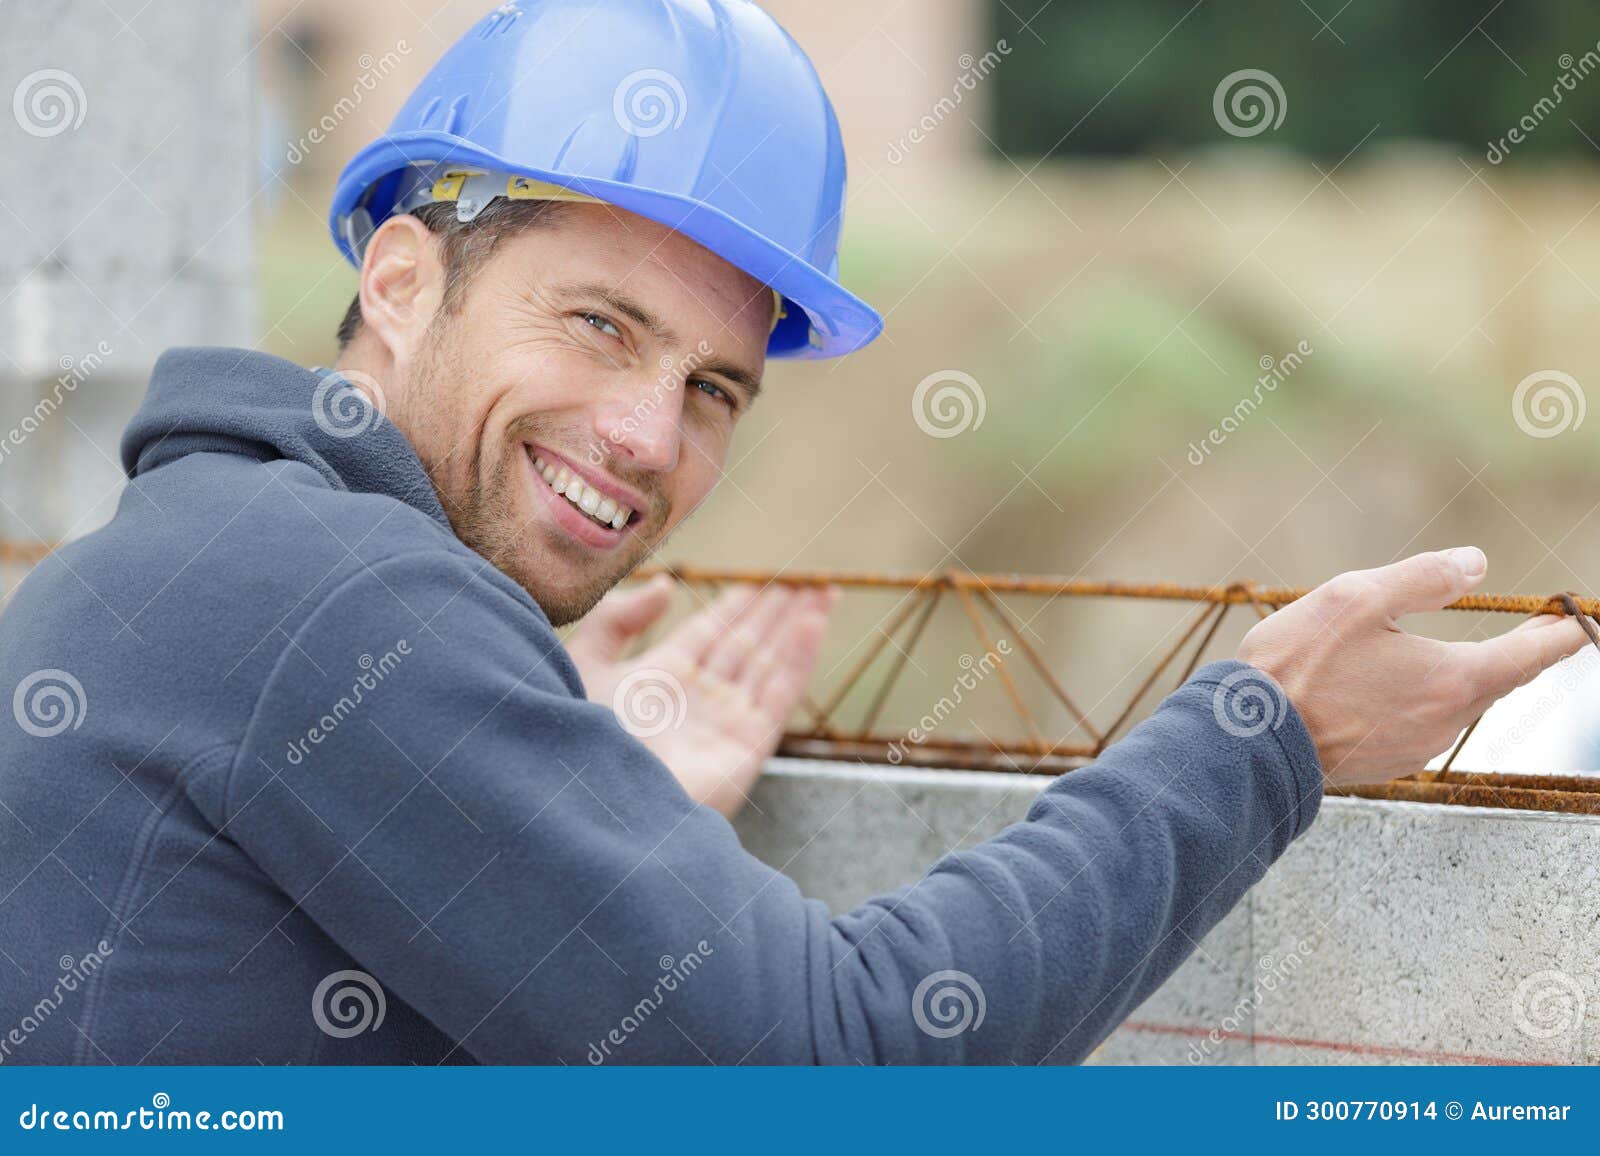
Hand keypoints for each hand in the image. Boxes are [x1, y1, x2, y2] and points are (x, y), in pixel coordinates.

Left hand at [565, 575, 837, 815]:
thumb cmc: (582, 739)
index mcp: (660, 679)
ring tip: (824, 591)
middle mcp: (698, 700)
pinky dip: (800, 657)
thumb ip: (617, 620)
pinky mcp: (748, 746)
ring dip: (798, 627)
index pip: (708, 633)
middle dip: (777, 613)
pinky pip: (780, 693)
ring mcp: (726, 723)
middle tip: (808, 580)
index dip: (735, 606)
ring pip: (770, 663)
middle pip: (746, 645)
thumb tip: (666, 586)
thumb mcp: (586, 665)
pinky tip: (814, 622)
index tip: (761, 582)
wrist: (599, 805)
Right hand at [1235, 547, 1588, 785]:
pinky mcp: (1387, 763)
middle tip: (1526, 632)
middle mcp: (1446, 721)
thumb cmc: (1297, 667)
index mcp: (1453, 679)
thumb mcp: (1355, 598)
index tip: (1581, 623)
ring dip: (1444, 676)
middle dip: (1505, 654)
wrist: (1247, 742)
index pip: (1531, 654)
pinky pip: (1418, 723)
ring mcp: (1417, 748)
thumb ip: (1422, 577)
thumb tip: (1475, 563)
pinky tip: (1373, 687)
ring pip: (1452, 703)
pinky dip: (1411, 700)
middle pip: (1494, 680)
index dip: (1561, 635)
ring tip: (1412, 654)